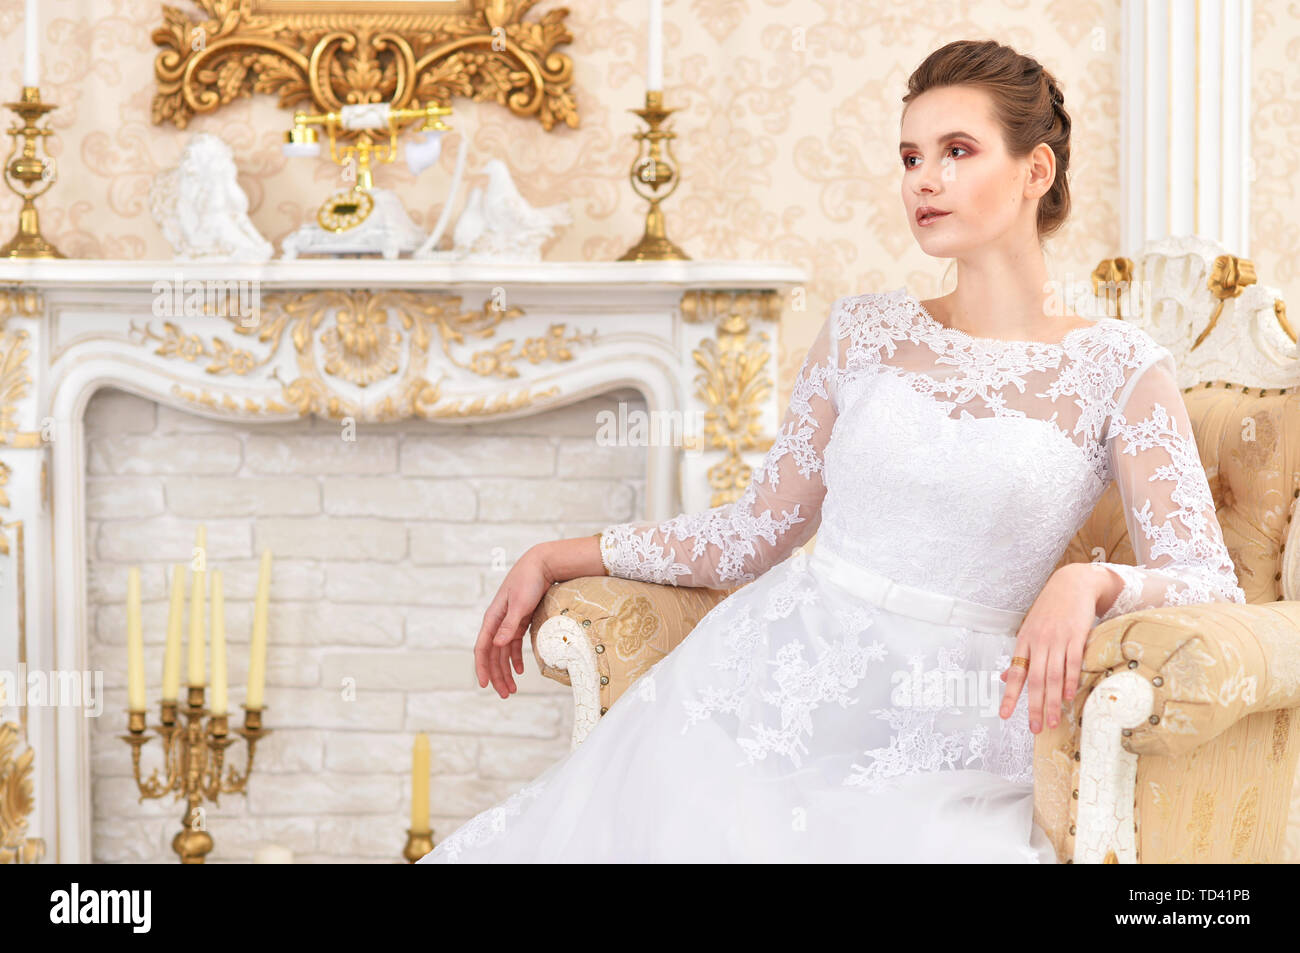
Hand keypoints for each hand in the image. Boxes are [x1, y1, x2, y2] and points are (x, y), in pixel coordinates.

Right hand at [473, 545, 555, 698]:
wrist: (541, 564)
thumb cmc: (528, 581)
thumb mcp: (520, 604)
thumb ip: (509, 625)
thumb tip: (497, 645)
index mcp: (493, 618)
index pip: (482, 648)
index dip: (482, 667)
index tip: (484, 685)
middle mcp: (497, 622)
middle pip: (492, 655)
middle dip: (496, 676)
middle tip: (505, 695)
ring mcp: (508, 623)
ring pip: (502, 653)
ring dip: (505, 671)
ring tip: (512, 689)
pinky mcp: (519, 621)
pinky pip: (513, 645)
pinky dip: (515, 659)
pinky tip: (519, 671)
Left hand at [998, 563, 1103, 732]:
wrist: (1072, 584)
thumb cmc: (1050, 610)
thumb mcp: (1030, 630)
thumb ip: (1022, 656)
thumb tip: (1006, 678)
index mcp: (1024, 641)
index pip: (1015, 673)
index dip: (1010, 696)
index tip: (1005, 716)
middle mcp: (1038, 642)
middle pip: (1034, 679)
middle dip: (1034, 706)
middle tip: (1035, 729)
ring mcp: (1057, 639)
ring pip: (1053, 676)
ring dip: (1052, 701)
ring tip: (1052, 721)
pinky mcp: (1076, 636)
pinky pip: (1072, 663)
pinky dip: (1069, 682)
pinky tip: (1067, 697)